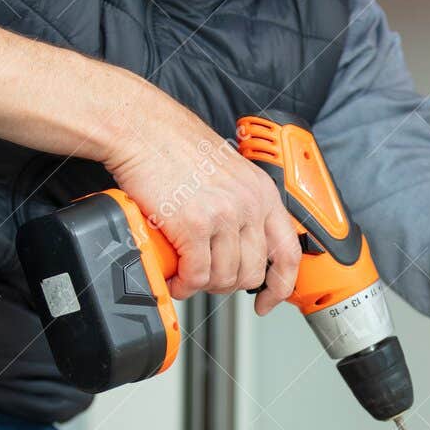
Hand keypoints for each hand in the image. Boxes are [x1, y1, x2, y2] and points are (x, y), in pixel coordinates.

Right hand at [108, 91, 301, 312]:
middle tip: (207, 280)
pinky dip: (184, 284)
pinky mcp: (194, 225)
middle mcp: (249, 204)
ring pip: (225, 278)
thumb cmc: (174, 146)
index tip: (267, 300)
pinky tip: (175, 278)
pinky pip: (196, 274)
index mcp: (262, 192)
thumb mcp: (227, 172)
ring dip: (203, 285)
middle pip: (252, 272)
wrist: (142, 129)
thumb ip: (240, 204)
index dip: (280, 285)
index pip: (287, 252)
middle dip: (228, 285)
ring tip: (187, 277)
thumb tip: (238, 241)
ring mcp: (223, 215)